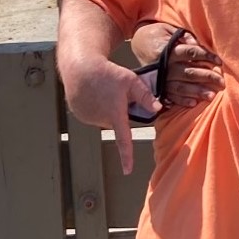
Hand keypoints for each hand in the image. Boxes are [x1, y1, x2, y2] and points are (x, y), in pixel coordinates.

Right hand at [62, 56, 158, 174]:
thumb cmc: (107, 73)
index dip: (126, 156)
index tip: (127, 170)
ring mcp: (88, 118)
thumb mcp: (131, 81)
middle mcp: (100, 119)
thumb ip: (145, 96)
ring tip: (104, 92)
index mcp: (115, 113)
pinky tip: (95, 94)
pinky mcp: (80, 115)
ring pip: (106, 119)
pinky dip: (97, 107)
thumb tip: (158, 108)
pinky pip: (95, 115)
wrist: (80, 68)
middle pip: (118, 122)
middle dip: (121, 112)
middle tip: (116, 94)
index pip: (123, 140)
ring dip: (108, 109)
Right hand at [129, 24, 223, 107]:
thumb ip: (184, 36)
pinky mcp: (158, 86)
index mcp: (169, 50)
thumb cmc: (159, 34)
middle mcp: (165, 65)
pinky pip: (170, 95)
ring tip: (212, 96)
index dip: (206, 56)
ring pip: (181, 86)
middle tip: (221, 82)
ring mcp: (161, 77)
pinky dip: (181, 100)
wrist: (139, 42)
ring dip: (197, 91)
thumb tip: (197, 43)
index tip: (219, 61)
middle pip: (189, 72)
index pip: (191, 53)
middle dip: (207, 77)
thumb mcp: (170, 29)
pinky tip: (194, 103)